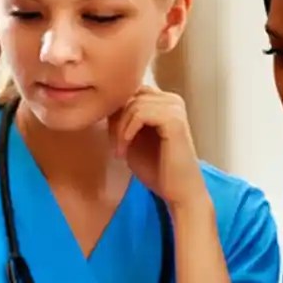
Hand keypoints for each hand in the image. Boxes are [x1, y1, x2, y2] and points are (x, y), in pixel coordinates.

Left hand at [109, 86, 206, 207]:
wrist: (177, 191)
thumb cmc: (155, 168)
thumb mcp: (130, 138)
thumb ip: (120, 119)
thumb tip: (105, 103)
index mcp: (163, 101)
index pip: (129, 91)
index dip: (114, 111)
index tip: (112, 138)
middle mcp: (171, 99)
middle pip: (129, 94)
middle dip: (115, 120)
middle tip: (115, 145)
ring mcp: (175, 107)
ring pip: (132, 104)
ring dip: (119, 129)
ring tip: (120, 151)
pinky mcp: (175, 119)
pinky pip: (140, 113)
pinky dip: (126, 132)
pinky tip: (125, 149)